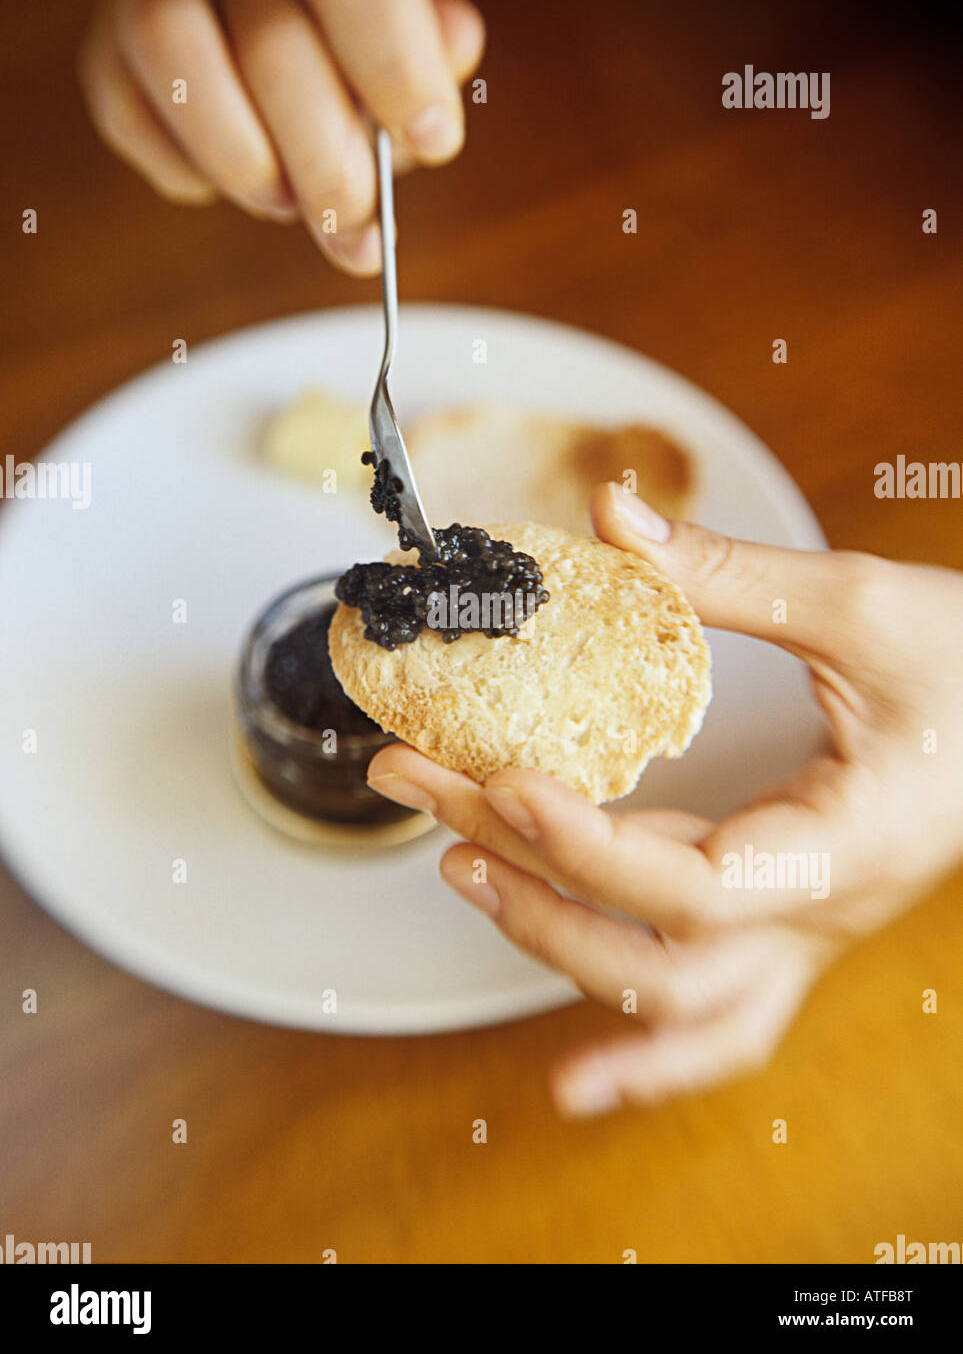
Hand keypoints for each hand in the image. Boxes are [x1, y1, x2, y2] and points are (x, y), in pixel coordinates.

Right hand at [78, 0, 483, 273]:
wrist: (261, 1)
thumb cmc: (352, 25)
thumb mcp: (409, 25)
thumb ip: (429, 51)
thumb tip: (437, 96)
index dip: (394, 65)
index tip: (434, 139)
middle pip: (271, 49)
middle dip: (329, 164)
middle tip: (361, 223)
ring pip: (182, 70)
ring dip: (254, 170)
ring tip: (296, 203)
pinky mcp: (104, 53)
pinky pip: (135, 122)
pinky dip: (198, 175)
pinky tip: (247, 174)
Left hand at [367, 483, 962, 1113]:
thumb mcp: (862, 607)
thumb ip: (729, 575)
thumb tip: (616, 521)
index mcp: (848, 847)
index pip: (694, 889)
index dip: (588, 848)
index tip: (506, 783)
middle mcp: (821, 913)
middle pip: (661, 966)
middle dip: (536, 901)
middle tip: (440, 817)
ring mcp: (806, 931)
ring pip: (679, 1007)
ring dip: (561, 954)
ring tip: (463, 874)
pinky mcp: (788, 920)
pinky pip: (711, 1010)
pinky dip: (635, 1034)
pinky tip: (571, 1056)